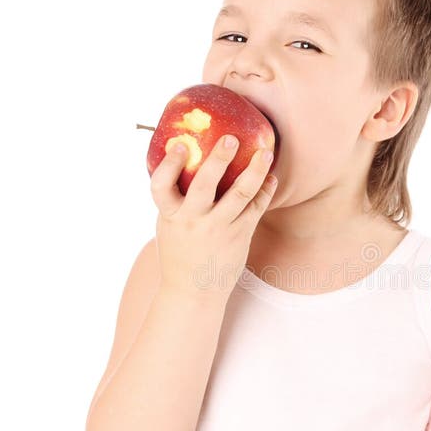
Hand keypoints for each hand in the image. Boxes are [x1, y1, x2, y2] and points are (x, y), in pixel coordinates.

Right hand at [150, 136, 276, 301]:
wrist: (194, 291)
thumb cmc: (180, 252)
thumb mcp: (168, 225)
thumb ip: (175, 199)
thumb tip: (184, 159)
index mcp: (169, 215)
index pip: (161, 185)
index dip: (169, 164)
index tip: (180, 144)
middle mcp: (193, 220)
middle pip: (205, 184)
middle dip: (219, 159)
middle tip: (231, 139)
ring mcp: (218, 228)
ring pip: (240, 194)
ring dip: (255, 171)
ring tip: (266, 153)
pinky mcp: (240, 236)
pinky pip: (256, 208)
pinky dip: (265, 190)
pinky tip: (270, 177)